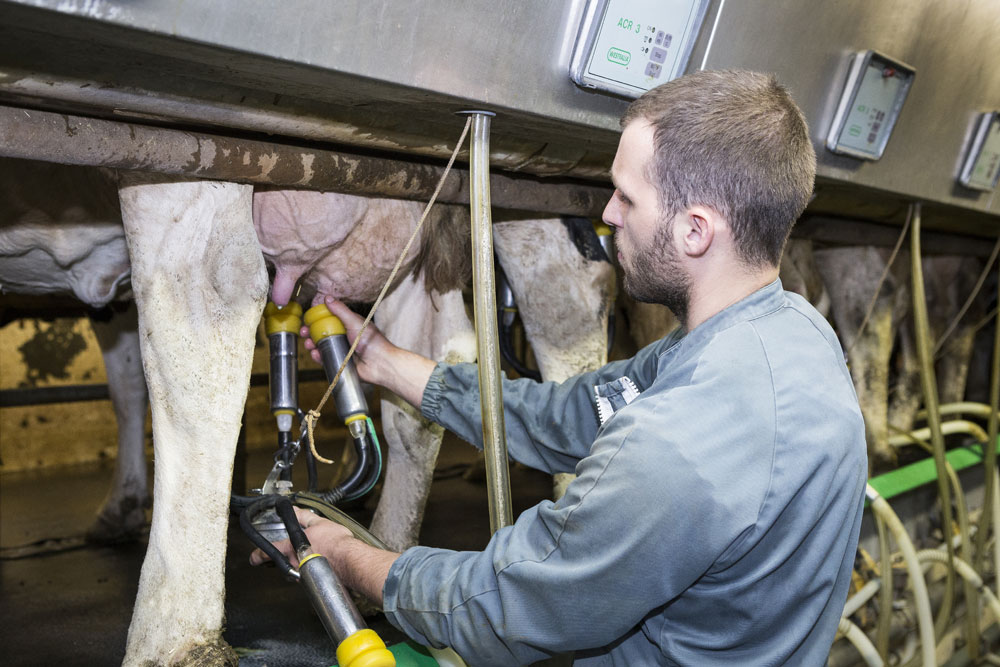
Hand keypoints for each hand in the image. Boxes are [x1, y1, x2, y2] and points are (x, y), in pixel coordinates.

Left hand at [250, 506, 399, 604]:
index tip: (254, 556)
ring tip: (308, 556)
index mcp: (290, 549)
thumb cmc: (335, 544)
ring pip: (293, 570)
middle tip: (284, 555)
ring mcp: (302, 576)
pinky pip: (306, 575)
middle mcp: (293, 565)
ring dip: (297, 564)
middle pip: (279, 564)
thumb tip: (295, 511)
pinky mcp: (313, 582)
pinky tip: (319, 563)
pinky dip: (309, 570)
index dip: (257, 554)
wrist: (349, 560)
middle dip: (281, 560)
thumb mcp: (318, 523)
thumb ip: (304, 517)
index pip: (267, 552)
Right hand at [300, 296, 393, 385]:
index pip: (329, 319)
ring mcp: (342, 350)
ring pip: (322, 346)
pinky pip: (326, 358)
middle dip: (311, 333)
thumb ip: (341, 310)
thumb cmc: (371, 341)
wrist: (379, 364)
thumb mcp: (354, 322)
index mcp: (348, 325)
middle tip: (303, 333)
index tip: (307, 319)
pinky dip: (318, 357)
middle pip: (322, 333)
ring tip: (309, 344)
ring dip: (312, 344)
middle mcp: (344, 336)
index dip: (317, 319)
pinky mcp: (340, 362)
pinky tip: (315, 354)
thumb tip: (327, 298)